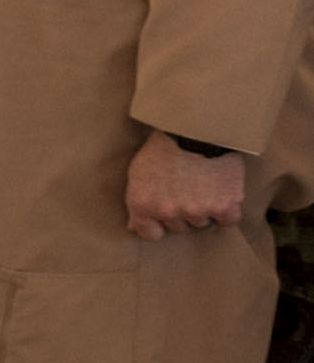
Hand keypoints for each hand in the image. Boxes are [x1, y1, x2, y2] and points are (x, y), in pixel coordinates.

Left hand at [126, 133, 247, 241]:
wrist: (195, 129)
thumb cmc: (163, 147)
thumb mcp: (138, 170)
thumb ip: (138, 201)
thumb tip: (134, 226)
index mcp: (142, 204)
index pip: (149, 233)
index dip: (157, 224)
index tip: (164, 214)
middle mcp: (168, 211)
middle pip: (179, 227)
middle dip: (182, 211)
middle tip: (186, 188)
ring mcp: (197, 211)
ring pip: (202, 223)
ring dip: (204, 208)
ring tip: (203, 184)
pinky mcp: (224, 206)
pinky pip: (228, 220)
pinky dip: (227, 210)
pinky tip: (222, 192)